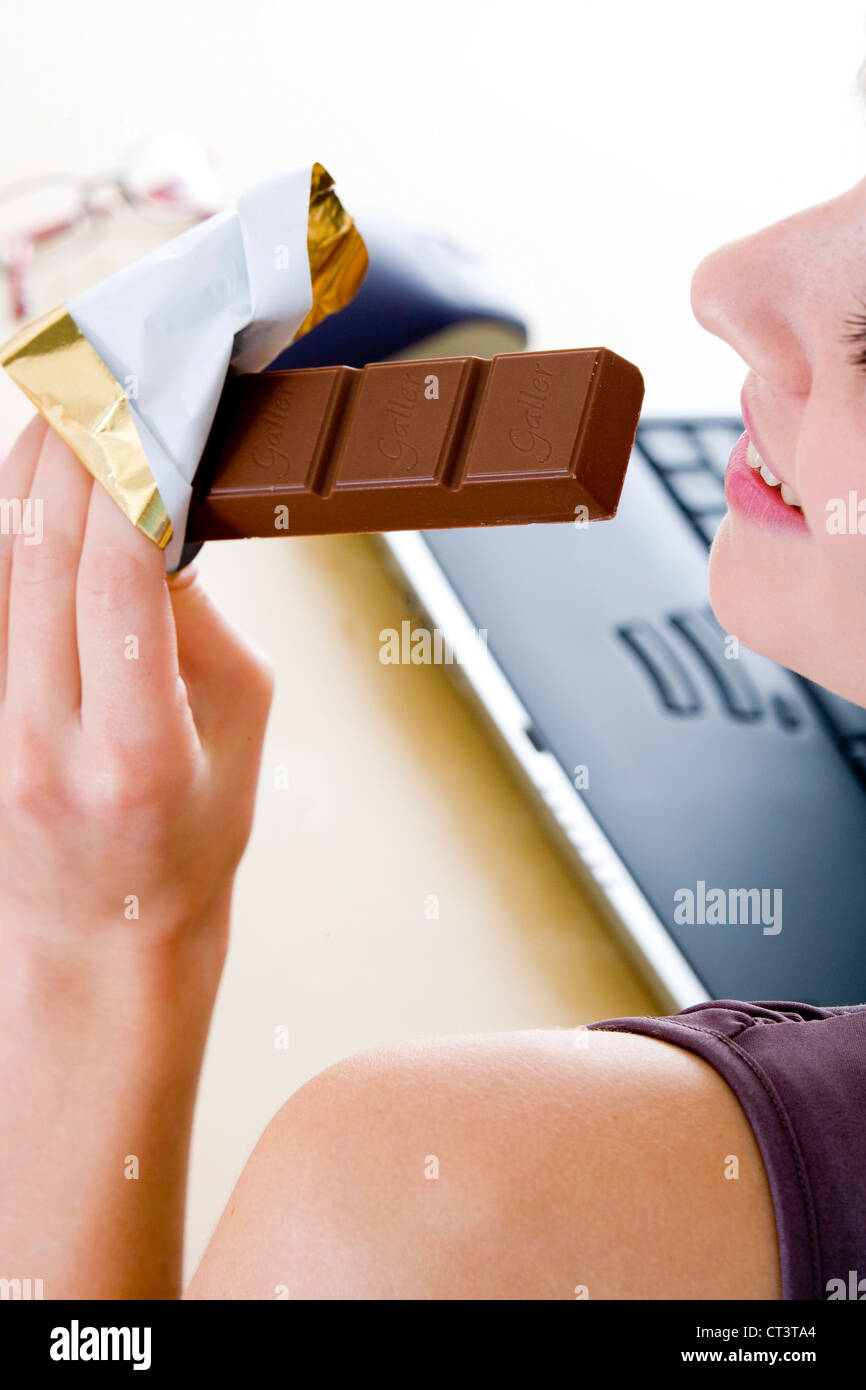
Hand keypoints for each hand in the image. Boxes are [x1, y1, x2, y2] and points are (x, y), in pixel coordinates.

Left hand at [0, 416, 272, 962]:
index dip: (131, 479)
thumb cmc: (192, 833)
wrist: (100, 936)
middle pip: (38, 552)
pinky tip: (27, 485)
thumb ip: (195, 614)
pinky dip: (1, 528)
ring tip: (63, 406)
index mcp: (137, 751)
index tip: (153, 408)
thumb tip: (153, 508)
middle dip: (73, 446)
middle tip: (105, 372)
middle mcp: (38, 740)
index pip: (118, 580)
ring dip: (23, 472)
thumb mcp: (240, 724)